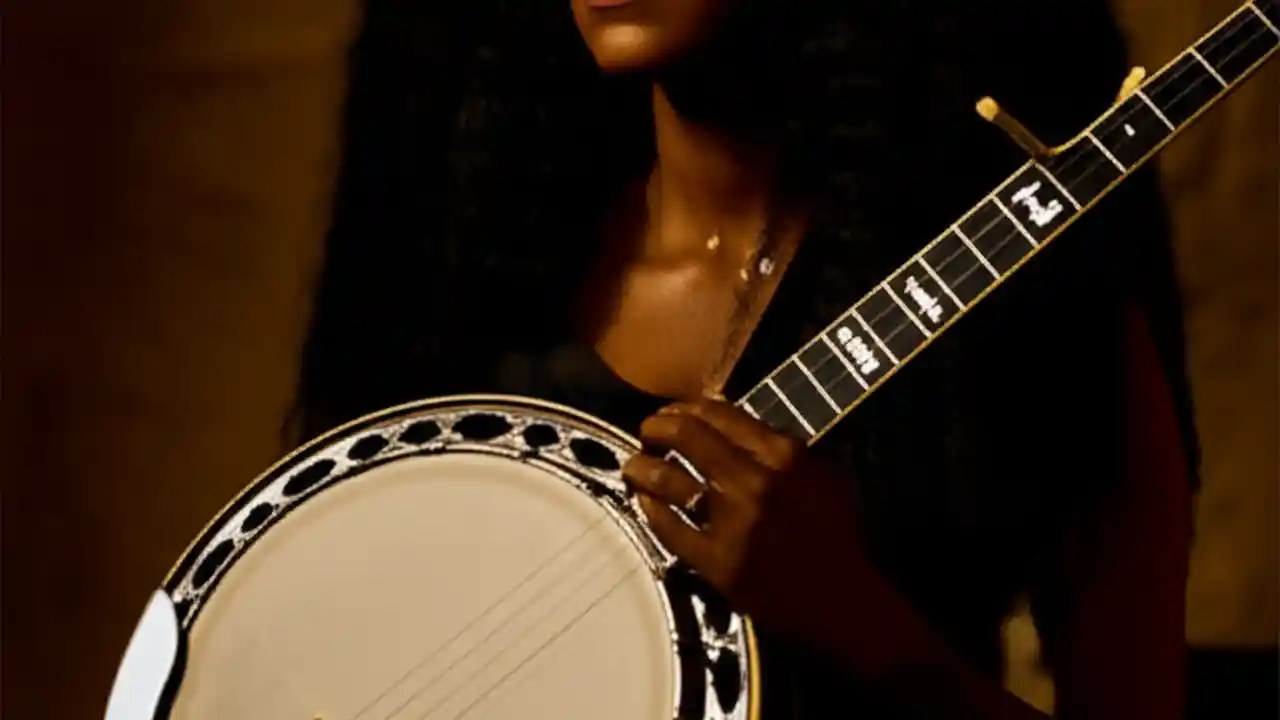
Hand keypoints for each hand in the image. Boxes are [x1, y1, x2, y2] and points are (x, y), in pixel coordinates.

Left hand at [622, 397, 869, 645]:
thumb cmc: (835, 535)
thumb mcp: (823, 477)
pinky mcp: (715, 561)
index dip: (686, 406)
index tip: (672, 411)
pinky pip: (668, 527)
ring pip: (668, 479)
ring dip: (642, 466)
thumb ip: (783, 446)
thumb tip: (732, 417)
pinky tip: (644, 502)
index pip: (720, 413)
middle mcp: (754, 481)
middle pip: (687, 435)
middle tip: (647, 430)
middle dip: (657, 426)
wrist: (841, 601)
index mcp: (784, 456)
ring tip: (634, 464)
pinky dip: (649, 509)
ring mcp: (732, 523)